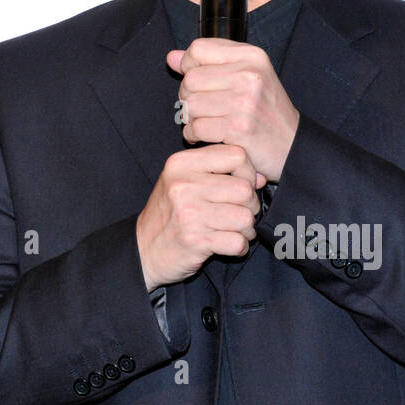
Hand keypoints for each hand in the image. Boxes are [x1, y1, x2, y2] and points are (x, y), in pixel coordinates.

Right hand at [135, 143, 263, 291]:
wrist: (143, 249)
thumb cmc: (170, 213)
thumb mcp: (183, 181)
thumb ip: (219, 172)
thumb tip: (260, 177)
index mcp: (181, 163)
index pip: (236, 155)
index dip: (247, 172)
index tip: (238, 186)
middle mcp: (184, 185)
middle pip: (245, 189)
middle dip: (249, 205)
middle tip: (237, 213)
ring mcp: (189, 213)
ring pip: (245, 217)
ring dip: (246, 229)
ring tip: (231, 230)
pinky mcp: (195, 240)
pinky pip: (238, 242)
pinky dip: (238, 247)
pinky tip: (226, 244)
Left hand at [168, 38, 300, 182]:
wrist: (292, 146)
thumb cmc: (264, 110)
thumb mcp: (246, 76)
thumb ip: (208, 62)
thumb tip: (171, 57)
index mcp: (252, 56)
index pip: (197, 49)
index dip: (190, 66)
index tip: (201, 81)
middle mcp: (249, 75)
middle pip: (190, 79)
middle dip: (189, 96)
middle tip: (204, 108)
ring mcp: (244, 102)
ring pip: (189, 105)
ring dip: (192, 118)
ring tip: (208, 121)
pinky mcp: (238, 129)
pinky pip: (196, 128)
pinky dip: (195, 135)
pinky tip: (209, 136)